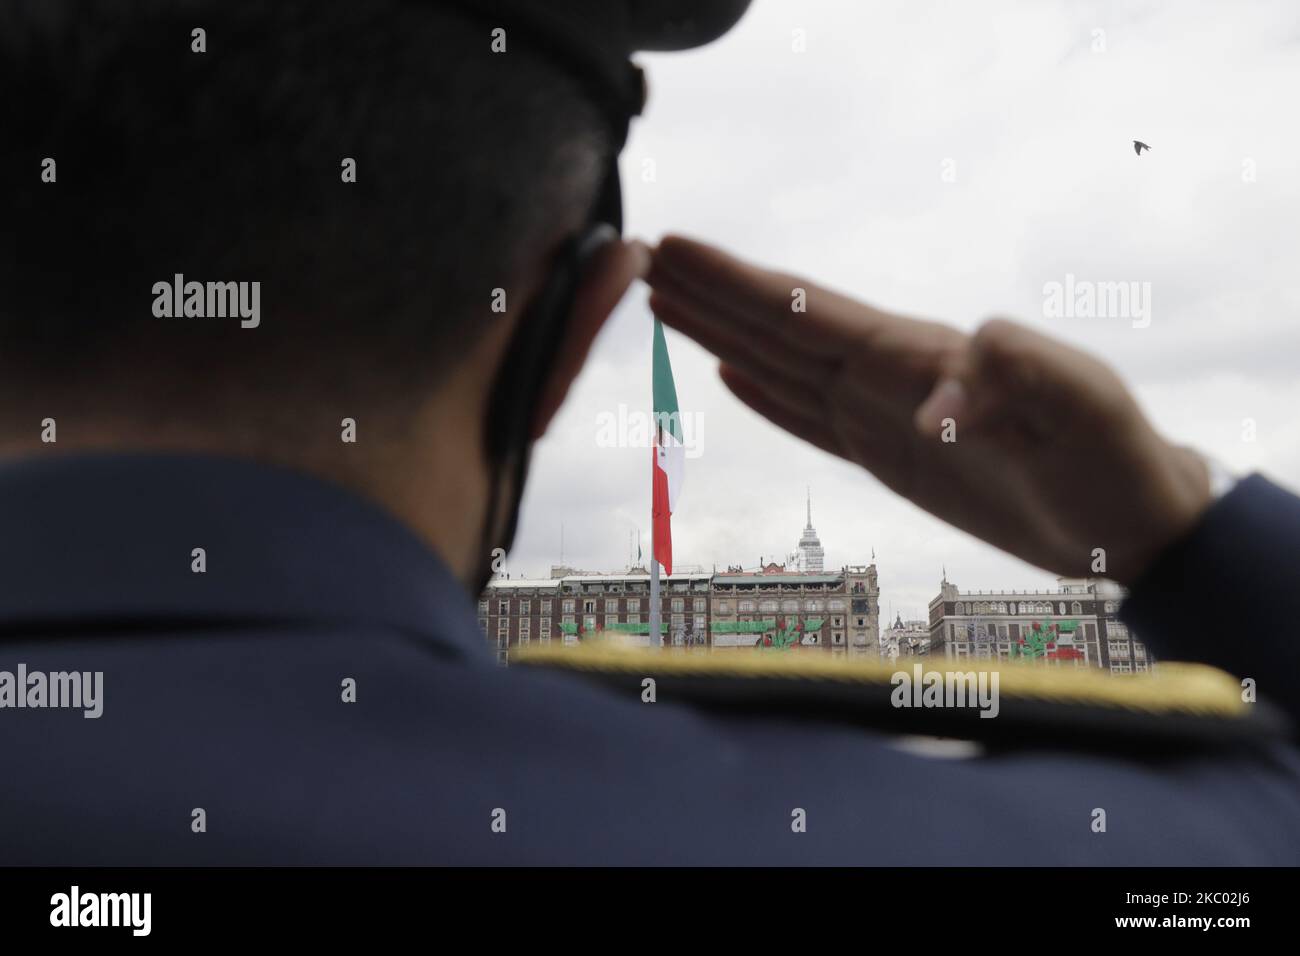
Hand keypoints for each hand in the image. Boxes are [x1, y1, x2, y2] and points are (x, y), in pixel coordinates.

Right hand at [647, 235, 1211, 584]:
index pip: (809, 311)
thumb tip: (943, 391)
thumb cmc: (1116, 463)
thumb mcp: (1087, 413)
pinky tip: (733, 375)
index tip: (675, 251)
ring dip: (723, 333)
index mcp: (920, 357)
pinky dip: (765, 394)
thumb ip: (1025, 377)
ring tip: (666, 303)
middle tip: (644, 258)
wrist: (1133, 517)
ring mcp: (886, 414)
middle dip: (711, 293)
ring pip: (784, 365)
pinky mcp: (891, 455)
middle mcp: (892, 376)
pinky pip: (809, 416)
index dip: (735, 284)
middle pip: (781, 326)